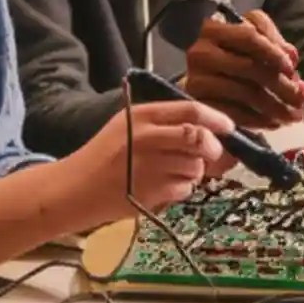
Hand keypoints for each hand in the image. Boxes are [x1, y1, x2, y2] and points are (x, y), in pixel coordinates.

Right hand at [62, 100, 233, 226]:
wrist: (74, 188)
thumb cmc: (106, 155)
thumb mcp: (130, 125)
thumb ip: (167, 124)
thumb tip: (214, 130)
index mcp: (144, 115)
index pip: (192, 110)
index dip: (217, 118)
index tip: (229, 127)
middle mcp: (148, 138)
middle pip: (200, 139)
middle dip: (214, 148)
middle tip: (211, 154)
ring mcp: (150, 166)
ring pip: (196, 167)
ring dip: (196, 172)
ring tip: (174, 172)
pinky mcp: (151, 192)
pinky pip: (185, 189)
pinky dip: (182, 189)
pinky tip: (163, 186)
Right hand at [183, 9, 303, 128]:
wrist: (207, 83)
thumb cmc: (236, 59)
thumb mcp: (257, 44)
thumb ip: (277, 47)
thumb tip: (293, 57)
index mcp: (215, 28)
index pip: (250, 36)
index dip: (275, 52)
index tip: (293, 69)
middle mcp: (200, 51)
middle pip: (250, 67)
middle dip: (282, 86)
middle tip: (302, 100)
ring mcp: (196, 79)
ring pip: (245, 92)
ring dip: (275, 106)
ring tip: (293, 116)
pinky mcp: (199, 105)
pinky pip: (234, 113)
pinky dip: (259, 120)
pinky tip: (273, 123)